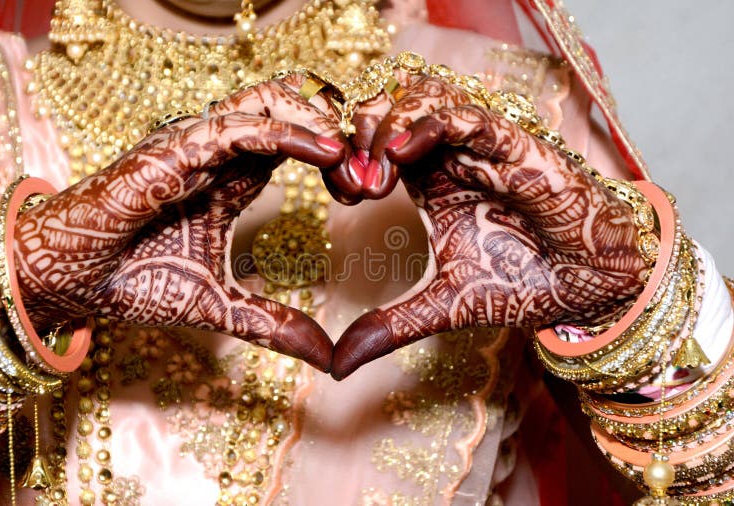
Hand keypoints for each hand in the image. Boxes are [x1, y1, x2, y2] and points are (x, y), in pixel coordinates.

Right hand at [13, 77, 345, 371]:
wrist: (71, 283)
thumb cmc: (136, 284)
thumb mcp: (223, 307)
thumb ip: (275, 326)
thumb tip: (328, 359)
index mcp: (233, 180)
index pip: (297, 144)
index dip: (338, 157)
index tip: (368, 189)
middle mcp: (218, 154)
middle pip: (290, 110)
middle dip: (339, 130)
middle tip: (375, 166)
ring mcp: (196, 147)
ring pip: (268, 103)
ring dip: (318, 122)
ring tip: (354, 152)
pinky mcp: (174, 150)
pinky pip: (237, 126)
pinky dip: (284, 132)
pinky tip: (323, 149)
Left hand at [331, 96, 648, 378]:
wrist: (589, 289)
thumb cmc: (523, 283)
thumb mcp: (443, 305)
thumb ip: (391, 326)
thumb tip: (338, 367)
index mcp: (430, 180)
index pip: (376, 141)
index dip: (349, 155)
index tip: (341, 192)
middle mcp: (452, 156)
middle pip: (394, 105)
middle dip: (362, 129)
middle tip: (349, 176)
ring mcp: (483, 148)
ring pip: (428, 97)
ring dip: (391, 120)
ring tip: (376, 164)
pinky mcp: (518, 149)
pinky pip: (471, 117)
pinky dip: (433, 123)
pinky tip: (404, 151)